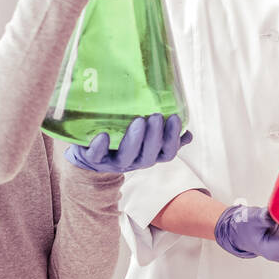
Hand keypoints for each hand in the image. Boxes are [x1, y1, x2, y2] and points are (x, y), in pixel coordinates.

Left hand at [64, 113, 191, 172]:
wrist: (90, 153)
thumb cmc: (123, 139)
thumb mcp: (145, 137)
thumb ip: (165, 135)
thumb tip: (188, 134)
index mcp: (149, 155)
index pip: (167, 153)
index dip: (173, 139)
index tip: (175, 118)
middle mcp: (134, 161)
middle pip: (149, 156)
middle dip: (154, 137)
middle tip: (156, 116)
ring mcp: (114, 162)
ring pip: (127, 157)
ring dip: (134, 140)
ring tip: (138, 121)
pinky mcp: (94, 159)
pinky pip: (97, 156)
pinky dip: (100, 147)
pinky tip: (103, 135)